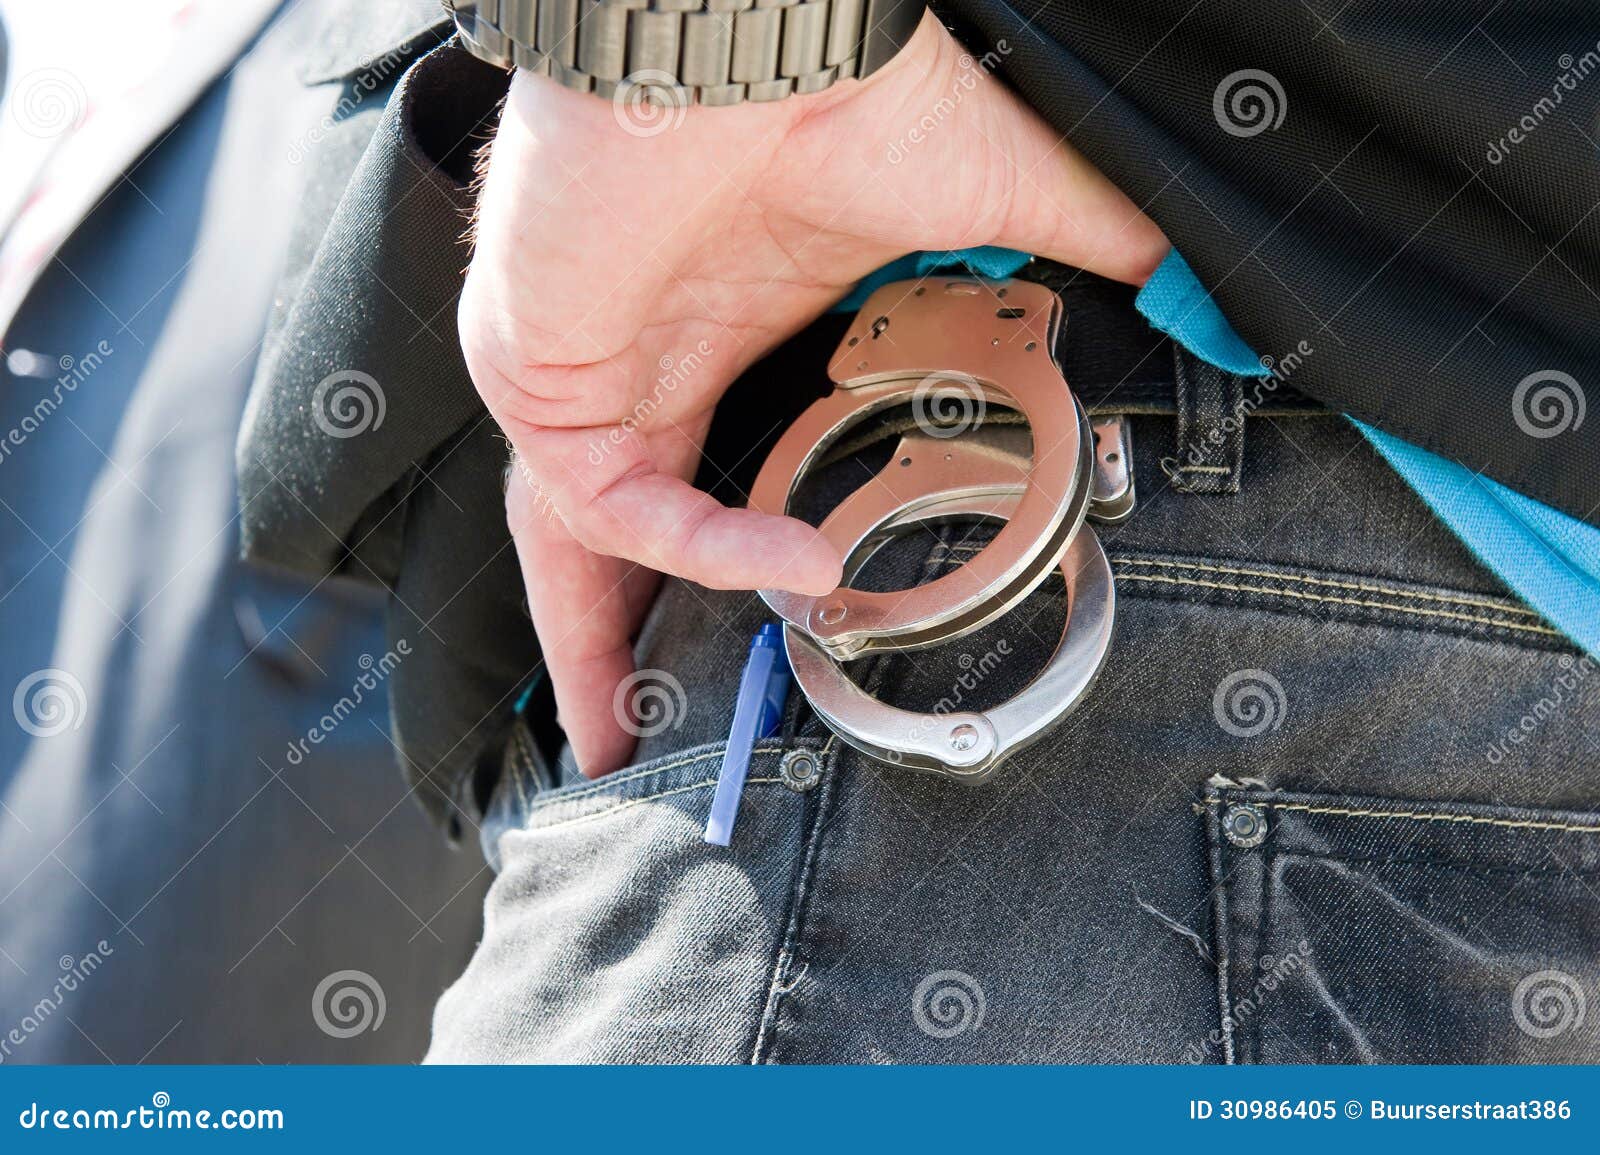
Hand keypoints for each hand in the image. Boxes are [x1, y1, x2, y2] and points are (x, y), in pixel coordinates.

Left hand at [460, 14, 1168, 776]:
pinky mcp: (540, 366)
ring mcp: (581, 370)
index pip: (693, 473)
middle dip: (612, 642)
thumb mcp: (993, 205)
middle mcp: (640, 363)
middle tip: (637, 744)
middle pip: (602, 538)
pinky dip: (700, 545)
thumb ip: (1090, 255)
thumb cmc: (858, 93)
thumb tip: (1208, 296)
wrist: (764, 23)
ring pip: (568, 544)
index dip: (714, 557)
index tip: (747, 630)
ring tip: (641, 743)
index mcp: (720, 335)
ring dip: (599, 645)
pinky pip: (605, 499)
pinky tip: (796, 562)